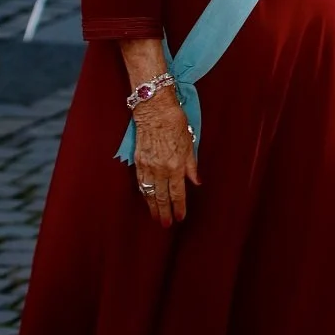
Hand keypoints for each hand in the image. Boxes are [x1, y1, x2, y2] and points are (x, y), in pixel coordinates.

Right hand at [133, 91, 198, 227]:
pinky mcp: (138, 160)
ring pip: (150, 192)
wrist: (154, 110)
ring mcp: (147, 165)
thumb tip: (196, 182)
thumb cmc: (175, 123)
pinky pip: (141, 182)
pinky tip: (147, 198)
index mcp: (175, 166)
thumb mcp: (189, 144)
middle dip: (164, 212)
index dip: (179, 207)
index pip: (177, 193)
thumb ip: (191, 166)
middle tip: (165, 225)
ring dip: (152, 206)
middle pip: (162, 196)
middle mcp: (160, 169)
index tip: (180, 218)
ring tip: (155, 217)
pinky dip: (144, 192)